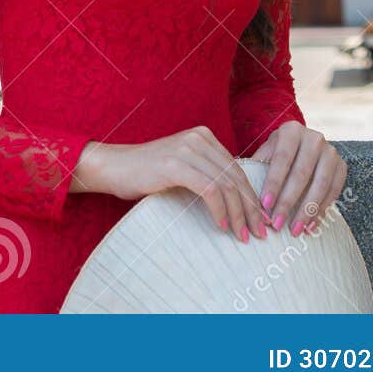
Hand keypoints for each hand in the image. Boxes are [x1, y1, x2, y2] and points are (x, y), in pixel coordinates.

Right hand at [77, 128, 270, 242]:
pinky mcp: (176, 164)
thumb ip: (206, 173)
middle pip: (236, 177)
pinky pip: (210, 190)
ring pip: (226, 185)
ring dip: (238, 214)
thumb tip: (238, 201)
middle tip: (259, 232)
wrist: (112, 167)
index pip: (237, 169)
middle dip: (250, 208)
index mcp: (203, 136)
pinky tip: (222, 225)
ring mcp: (187, 149)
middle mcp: (198, 138)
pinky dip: (220, 210)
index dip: (252, 196)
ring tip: (243, 235)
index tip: (260, 220)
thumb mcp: (182, 167)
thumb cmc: (145, 173)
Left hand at [249, 122, 347, 235]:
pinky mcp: (342, 166)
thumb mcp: (266, 152)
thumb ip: (255, 166)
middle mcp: (314, 138)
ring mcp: (331, 152)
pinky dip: (322, 211)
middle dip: (288, 202)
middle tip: (278, 224)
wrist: (304, 143)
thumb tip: (234, 186)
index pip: (281, 160)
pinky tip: (311, 225)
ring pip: (320, 185)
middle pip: (301, 174)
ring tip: (295, 230)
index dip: (273, 184)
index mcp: (291, 131)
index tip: (264, 206)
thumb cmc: (278, 152)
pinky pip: (334, 192)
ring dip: (307, 211)